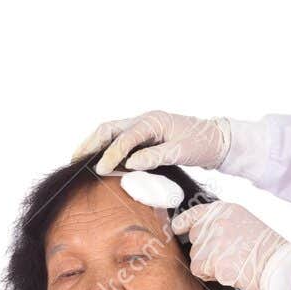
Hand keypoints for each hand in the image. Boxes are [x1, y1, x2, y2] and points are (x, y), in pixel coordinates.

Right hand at [73, 111, 230, 173]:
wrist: (215, 139)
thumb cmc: (201, 144)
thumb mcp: (181, 152)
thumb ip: (156, 156)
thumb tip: (130, 163)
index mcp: (153, 121)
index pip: (126, 138)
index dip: (111, 154)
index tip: (100, 169)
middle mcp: (144, 120)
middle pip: (109, 128)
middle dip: (91, 143)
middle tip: (75, 159)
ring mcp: (143, 126)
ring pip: (111, 132)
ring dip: (94, 144)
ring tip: (79, 159)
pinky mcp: (144, 135)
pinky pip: (119, 139)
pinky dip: (106, 147)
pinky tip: (98, 160)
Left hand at [171, 199, 290, 289]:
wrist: (276, 263)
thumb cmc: (265, 248)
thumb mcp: (243, 223)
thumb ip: (221, 225)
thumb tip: (201, 234)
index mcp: (223, 210)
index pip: (193, 214)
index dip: (183, 223)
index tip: (177, 229)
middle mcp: (214, 222)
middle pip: (194, 239)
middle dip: (206, 251)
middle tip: (229, 255)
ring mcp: (211, 241)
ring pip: (196, 257)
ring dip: (209, 264)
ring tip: (232, 263)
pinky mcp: (211, 260)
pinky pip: (199, 270)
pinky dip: (210, 275)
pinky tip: (228, 271)